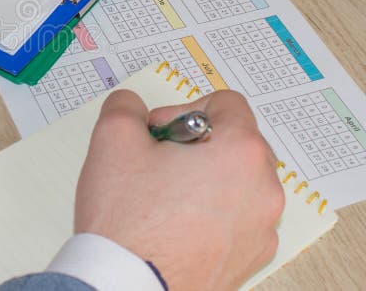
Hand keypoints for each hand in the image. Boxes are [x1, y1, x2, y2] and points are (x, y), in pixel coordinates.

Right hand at [75, 90, 284, 290]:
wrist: (129, 288)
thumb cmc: (129, 224)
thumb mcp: (112, 140)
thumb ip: (125, 107)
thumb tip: (132, 108)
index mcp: (240, 152)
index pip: (225, 103)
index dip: (182, 110)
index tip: (158, 135)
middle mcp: (263, 190)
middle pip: (234, 143)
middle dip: (195, 146)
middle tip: (157, 165)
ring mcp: (260, 229)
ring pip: (235, 183)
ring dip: (203, 181)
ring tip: (161, 200)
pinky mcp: (248, 260)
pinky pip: (234, 221)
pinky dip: (208, 217)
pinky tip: (171, 227)